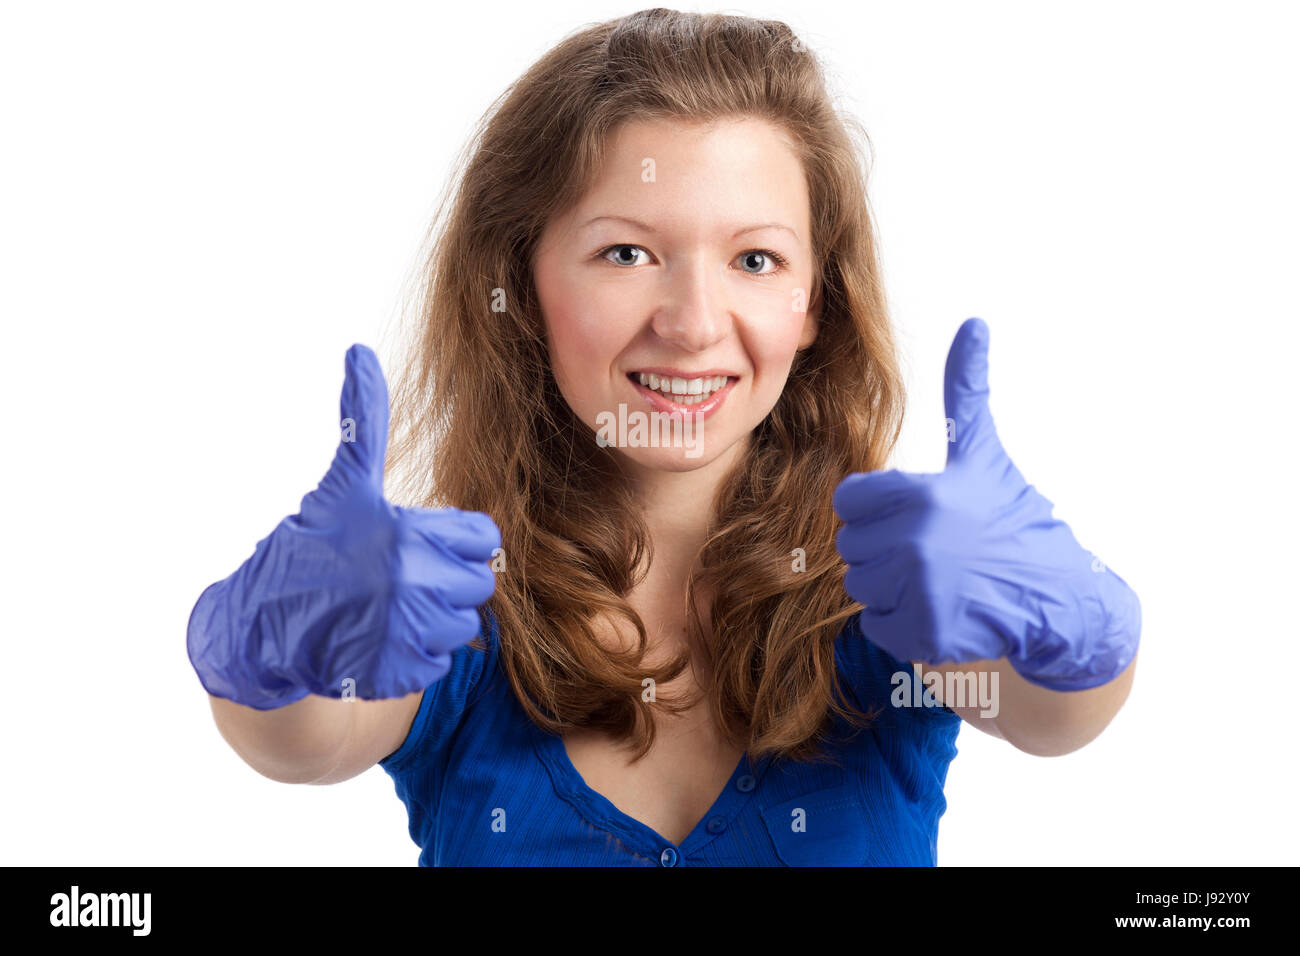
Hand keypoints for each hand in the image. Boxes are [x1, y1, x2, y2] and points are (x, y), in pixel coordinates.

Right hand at [187, 345, 500, 708]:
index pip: (484, 538)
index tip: (426, 541)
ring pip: (465, 625)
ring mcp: (406, 634)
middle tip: (408, 575)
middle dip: (450, 577)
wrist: (265, 627)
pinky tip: (383, 637)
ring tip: (393, 606)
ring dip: (437, 617)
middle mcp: (413, 587)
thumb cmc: (309, 548)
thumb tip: (359, 352)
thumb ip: (363, 423)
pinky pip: (440, 662)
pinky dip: (417, 653)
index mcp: (407, 536)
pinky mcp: (399, 673)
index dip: (458, 538)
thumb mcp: (341, 485)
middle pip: (480, 583)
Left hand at [833, 318, 1139, 691]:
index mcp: (919, 495)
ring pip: (861, 585)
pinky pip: (877, 625)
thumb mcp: (985, 454)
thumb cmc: (1014, 519)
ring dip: (892, 586)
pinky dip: (903, 624)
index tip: (912, 513)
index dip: (875, 507)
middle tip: (933, 550)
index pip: (848, 500)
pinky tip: (941, 610)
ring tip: (939, 579)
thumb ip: (965, 391)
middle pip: (852, 544)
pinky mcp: (924, 635)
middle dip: (884, 547)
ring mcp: (919, 592)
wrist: (1058, 597)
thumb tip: (974, 323)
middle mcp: (914, 543)